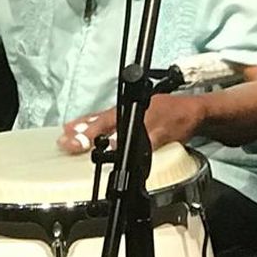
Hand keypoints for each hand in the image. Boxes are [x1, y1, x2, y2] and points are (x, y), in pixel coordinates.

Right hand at [57, 95, 204, 154]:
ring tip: (68, 132)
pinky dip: (95, 122)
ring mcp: (128, 110)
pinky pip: (108, 117)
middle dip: (78, 131)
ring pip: (100, 118)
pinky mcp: (133, 113)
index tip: (68, 144)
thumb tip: (111, 146)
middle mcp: (124, 110)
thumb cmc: (178, 120)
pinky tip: (92, 125)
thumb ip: (137, 140)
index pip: (101, 127)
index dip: (84, 137)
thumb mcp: (160, 133)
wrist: (195, 111)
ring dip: (84, 125)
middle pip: (96, 121)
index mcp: (128, 113)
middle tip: (62, 140)